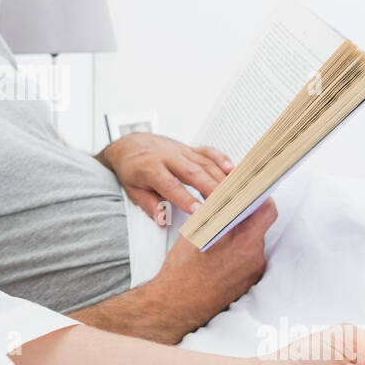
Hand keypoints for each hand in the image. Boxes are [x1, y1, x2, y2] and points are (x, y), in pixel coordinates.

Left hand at [96, 132, 233, 223]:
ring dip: (220, 177)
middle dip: (210, 188)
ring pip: (204, 163)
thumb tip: (162, 220)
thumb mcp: (133, 190)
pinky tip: (232, 169)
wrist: (131, 145)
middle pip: (193, 172)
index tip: (198, 211)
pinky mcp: (190, 148)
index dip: (185, 198)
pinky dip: (221, 159)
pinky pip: (208, 151)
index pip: (170, 185)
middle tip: (224, 203)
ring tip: (233, 192)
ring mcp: (181, 151)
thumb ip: (149, 205)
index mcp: (150, 167)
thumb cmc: (133, 169)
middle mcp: (168, 157)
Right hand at [146, 197, 277, 333]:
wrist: (177, 303)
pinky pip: (249, 258)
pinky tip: (221, 252)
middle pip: (260, 225)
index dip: (261, 196)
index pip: (267, 210)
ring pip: (254, 241)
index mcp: (244, 241)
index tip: (252, 190)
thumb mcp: (196, 232)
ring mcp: (253, 271)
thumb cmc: (183, 269)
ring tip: (221, 233)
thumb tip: (224, 194)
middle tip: (232, 208)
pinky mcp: (248, 282)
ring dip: (242, 233)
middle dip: (248, 214)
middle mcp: (254, 257)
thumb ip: (216, 212)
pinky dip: (239, 250)